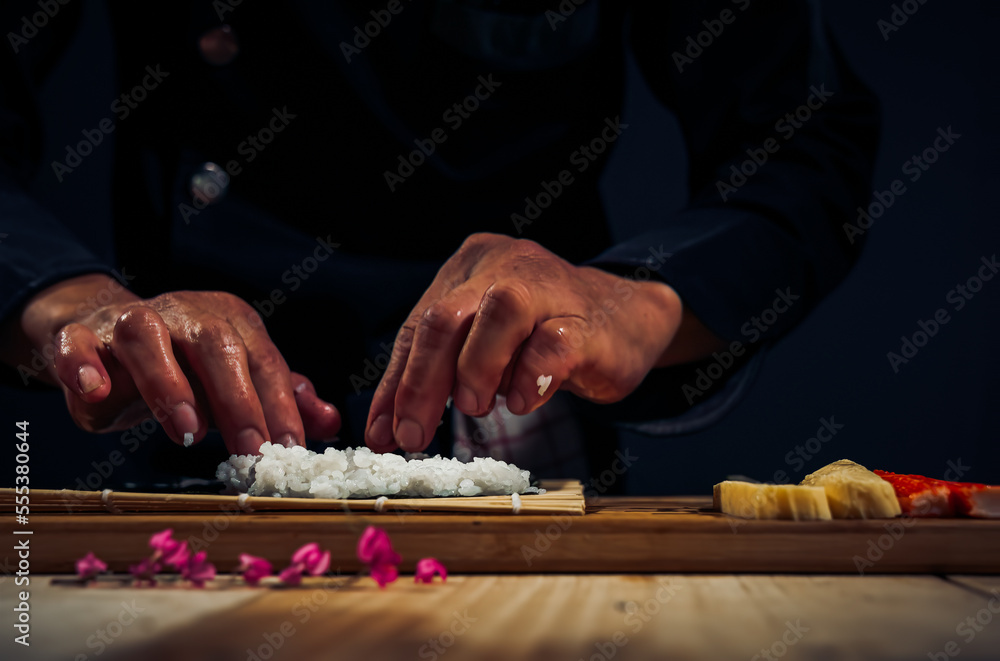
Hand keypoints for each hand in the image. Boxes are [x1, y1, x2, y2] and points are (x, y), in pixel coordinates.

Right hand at [9, 275, 340, 453]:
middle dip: (237, 400)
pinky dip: (84, 365)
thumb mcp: (234, 380)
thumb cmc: (182, 365)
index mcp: (228, 321)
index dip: (279, 404)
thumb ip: (280, 399)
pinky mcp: (79, 335)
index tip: (289, 447)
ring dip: (169, 384)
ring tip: (186, 430)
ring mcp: (129, 321)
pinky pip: (77, 344)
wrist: (105, 333)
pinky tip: (96, 390)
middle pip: (216, 346)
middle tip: (251, 448)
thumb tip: (331, 421)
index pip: (262, 362)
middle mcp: (183, 313)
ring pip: (149, 339)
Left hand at [364, 233, 685, 453]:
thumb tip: (386, 432)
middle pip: (447, 316)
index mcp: (470, 268)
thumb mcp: (484, 348)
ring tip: (476, 407)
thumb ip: (437, 380)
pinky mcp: (587, 323)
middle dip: (422, 383)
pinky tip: (522, 401)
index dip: (396, 385)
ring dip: (477, 369)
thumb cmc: (542, 334)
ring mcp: (551, 287)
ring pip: (501, 311)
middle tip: (414, 435)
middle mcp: (506, 266)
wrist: (627, 317)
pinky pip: (553, 345)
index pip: (418, 327)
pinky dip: (529, 380)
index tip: (385, 435)